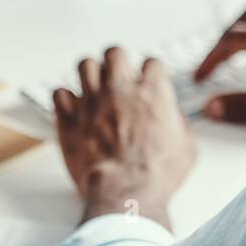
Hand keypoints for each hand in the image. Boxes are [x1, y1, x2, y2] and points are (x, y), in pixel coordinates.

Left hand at [54, 48, 194, 229]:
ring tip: (94, 85)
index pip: (152, 62)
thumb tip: (173, 119)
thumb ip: (178, 123)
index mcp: (152, 92)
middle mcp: (120, 89)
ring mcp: (92, 101)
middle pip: (115, 53)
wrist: (125, 192)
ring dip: (91, 73)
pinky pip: (59, 93)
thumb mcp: (186, 147)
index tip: (150, 81)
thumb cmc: (155, 174)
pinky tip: (73, 107)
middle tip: (119, 74)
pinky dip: (65, 98)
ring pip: (85, 64)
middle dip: (118, 61)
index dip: (152, 72)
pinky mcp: (70, 119)